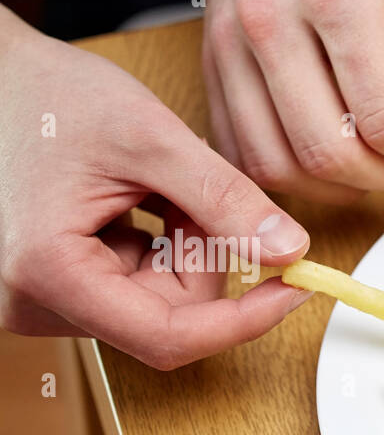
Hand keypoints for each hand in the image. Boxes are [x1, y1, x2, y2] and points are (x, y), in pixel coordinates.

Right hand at [0, 9, 311, 368]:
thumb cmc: (47, 96)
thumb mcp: (149, 137)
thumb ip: (224, 198)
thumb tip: (288, 250)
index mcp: (48, 273)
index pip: (170, 339)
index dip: (244, 319)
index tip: (295, 286)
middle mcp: (36, 303)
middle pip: (171, 318)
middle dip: (204, 258)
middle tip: (189, 191)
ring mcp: (44, 301)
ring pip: (162, 303)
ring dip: (184, 248)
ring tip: (154, 187)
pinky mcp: (59, 290)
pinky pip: (140, 287)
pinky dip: (162, 246)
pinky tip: (137, 200)